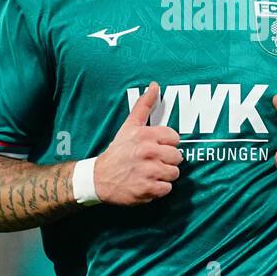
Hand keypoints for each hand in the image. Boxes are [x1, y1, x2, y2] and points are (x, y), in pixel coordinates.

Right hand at [93, 81, 181, 204]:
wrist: (99, 178)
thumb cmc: (117, 151)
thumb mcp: (129, 126)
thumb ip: (144, 106)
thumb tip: (155, 85)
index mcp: (146, 135)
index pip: (175, 139)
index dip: (167, 145)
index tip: (156, 148)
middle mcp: (148, 152)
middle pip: (177, 157)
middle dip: (167, 161)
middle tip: (152, 162)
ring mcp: (148, 172)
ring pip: (174, 173)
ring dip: (164, 175)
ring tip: (150, 173)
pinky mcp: (148, 189)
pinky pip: (167, 189)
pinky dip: (159, 189)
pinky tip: (147, 184)